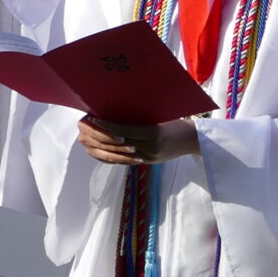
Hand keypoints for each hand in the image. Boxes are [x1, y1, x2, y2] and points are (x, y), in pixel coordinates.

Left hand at [77, 114, 198, 165]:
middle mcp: (148, 148)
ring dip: (98, 147)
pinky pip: (122, 162)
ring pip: (116, 155)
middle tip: (83, 126)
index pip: (122, 131)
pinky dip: (107, 156)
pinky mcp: (146, 162)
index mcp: (152, 133)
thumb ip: (138, 120)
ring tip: (85, 137)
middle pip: (116, 144)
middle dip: (97, 136)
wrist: (193, 140)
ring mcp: (147, 157)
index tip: (91, 118)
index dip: (105, 125)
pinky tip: (95, 150)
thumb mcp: (157, 118)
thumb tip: (112, 114)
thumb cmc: (176, 123)